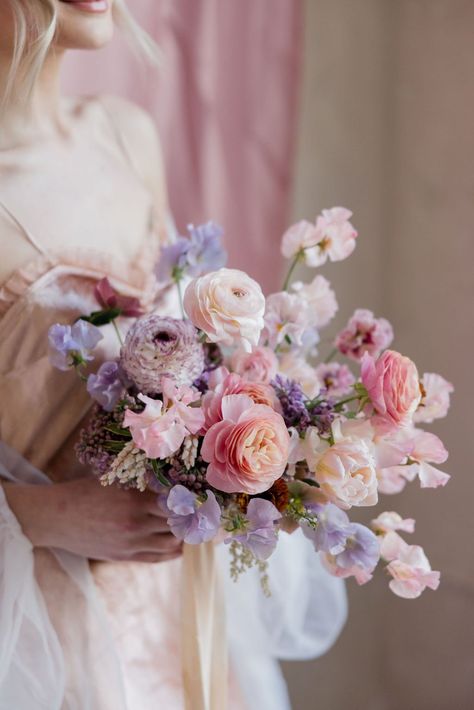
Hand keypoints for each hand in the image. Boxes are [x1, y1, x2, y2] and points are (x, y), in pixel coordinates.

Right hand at [2, 478, 181, 562]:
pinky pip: (156, 558)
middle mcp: (136, 524)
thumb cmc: (84, 492)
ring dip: (182, 534)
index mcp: (134, 500)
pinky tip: (177, 543)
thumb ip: (142, 485)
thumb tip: (171, 483)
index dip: (190, 500)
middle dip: (190, 517)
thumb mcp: (115, 482)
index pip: (176, 503)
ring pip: (171, 543)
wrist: (56, 518)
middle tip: (200, 510)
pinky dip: (171, 551)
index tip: (199, 495)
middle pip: (178, 524)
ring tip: (186, 525)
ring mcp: (130, 543)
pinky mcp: (123, 557)